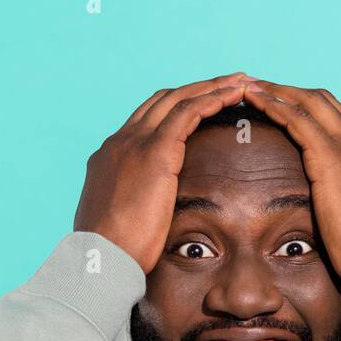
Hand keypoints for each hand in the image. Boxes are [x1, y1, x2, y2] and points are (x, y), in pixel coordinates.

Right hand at [74, 73, 250, 273]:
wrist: (100, 257)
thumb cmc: (111, 253)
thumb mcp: (119, 221)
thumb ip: (131, 206)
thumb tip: (143, 215)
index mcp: (111, 157)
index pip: (146, 120)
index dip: (175, 109)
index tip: (201, 106)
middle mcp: (121, 142)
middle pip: (163, 101)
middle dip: (197, 89)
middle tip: (228, 84)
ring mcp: (135, 143)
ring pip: (178, 99)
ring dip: (211, 87)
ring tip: (240, 82)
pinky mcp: (154, 152)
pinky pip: (188, 112)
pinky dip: (212, 99)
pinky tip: (233, 95)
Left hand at [242, 81, 340, 296]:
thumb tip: (335, 215)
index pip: (340, 121)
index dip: (312, 111)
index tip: (288, 108)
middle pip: (325, 102)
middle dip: (292, 91)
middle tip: (263, 87)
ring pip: (310, 103)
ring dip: (278, 91)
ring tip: (250, 87)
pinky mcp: (332, 159)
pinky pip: (297, 120)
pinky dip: (275, 106)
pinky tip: (255, 102)